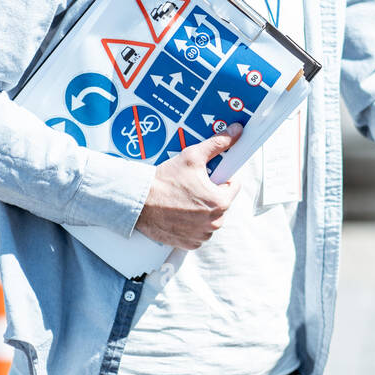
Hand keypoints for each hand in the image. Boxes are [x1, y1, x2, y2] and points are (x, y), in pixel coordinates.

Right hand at [133, 123, 243, 249]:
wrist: (138, 202)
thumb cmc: (165, 180)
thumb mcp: (192, 156)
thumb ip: (217, 144)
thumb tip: (236, 131)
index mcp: (220, 202)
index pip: (233, 186)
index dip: (221, 177)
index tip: (208, 175)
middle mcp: (214, 223)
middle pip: (221, 202)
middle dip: (210, 193)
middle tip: (191, 186)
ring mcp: (201, 235)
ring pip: (210, 218)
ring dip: (202, 210)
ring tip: (183, 199)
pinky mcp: (189, 243)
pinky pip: (198, 232)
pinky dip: (192, 224)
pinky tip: (179, 213)